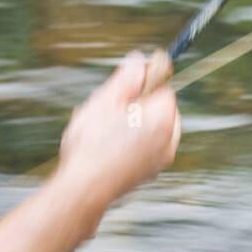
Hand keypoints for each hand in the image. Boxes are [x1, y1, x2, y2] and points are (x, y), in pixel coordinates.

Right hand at [57, 50, 180, 226]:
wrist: (83, 191)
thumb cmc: (92, 145)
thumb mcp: (105, 101)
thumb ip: (126, 79)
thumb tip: (139, 60)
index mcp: (163, 120)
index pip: (165, 89)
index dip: (145, 83)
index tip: (125, 86)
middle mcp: (168, 141)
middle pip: (160, 109)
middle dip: (137, 104)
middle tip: (109, 108)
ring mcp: (159, 161)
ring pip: (150, 129)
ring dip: (131, 123)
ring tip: (102, 128)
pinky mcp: (148, 174)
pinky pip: (144, 148)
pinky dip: (130, 143)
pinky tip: (104, 147)